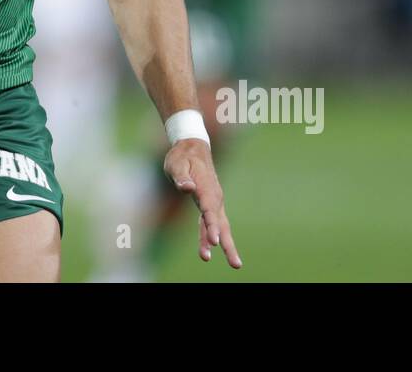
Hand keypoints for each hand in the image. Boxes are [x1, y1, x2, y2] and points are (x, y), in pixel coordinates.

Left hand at [163, 138, 241, 267]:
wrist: (193, 147)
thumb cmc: (182, 156)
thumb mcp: (176, 164)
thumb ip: (181, 177)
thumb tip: (187, 188)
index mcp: (205, 187)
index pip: (209, 210)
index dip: (212, 227)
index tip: (214, 242)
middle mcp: (213, 196)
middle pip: (221, 223)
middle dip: (228, 244)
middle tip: (235, 264)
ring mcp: (213, 201)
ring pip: (220, 226)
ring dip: (224, 244)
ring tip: (233, 264)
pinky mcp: (209, 204)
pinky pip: (210, 223)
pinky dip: (210, 236)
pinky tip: (207, 250)